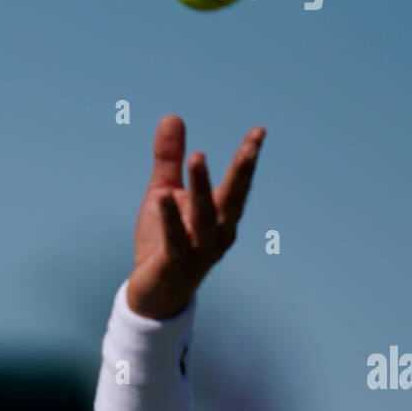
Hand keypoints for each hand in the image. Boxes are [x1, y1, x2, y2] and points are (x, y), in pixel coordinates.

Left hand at [126, 115, 265, 319]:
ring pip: (205, 219)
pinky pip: (174, 241)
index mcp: (221, 217)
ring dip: (203, 189)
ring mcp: (199, 253)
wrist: (152, 294)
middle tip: (252, 144)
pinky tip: (163, 197)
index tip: (259, 131)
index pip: (238, 185)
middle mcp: (217, 235)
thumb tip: (172, 117)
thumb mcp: (164, 194)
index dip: (248, 159)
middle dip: (243, 172)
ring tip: (198, 157)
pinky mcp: (175, 266)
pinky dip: (170, 219)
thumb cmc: (163, 242)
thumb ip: (169, 159)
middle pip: (233, 200)